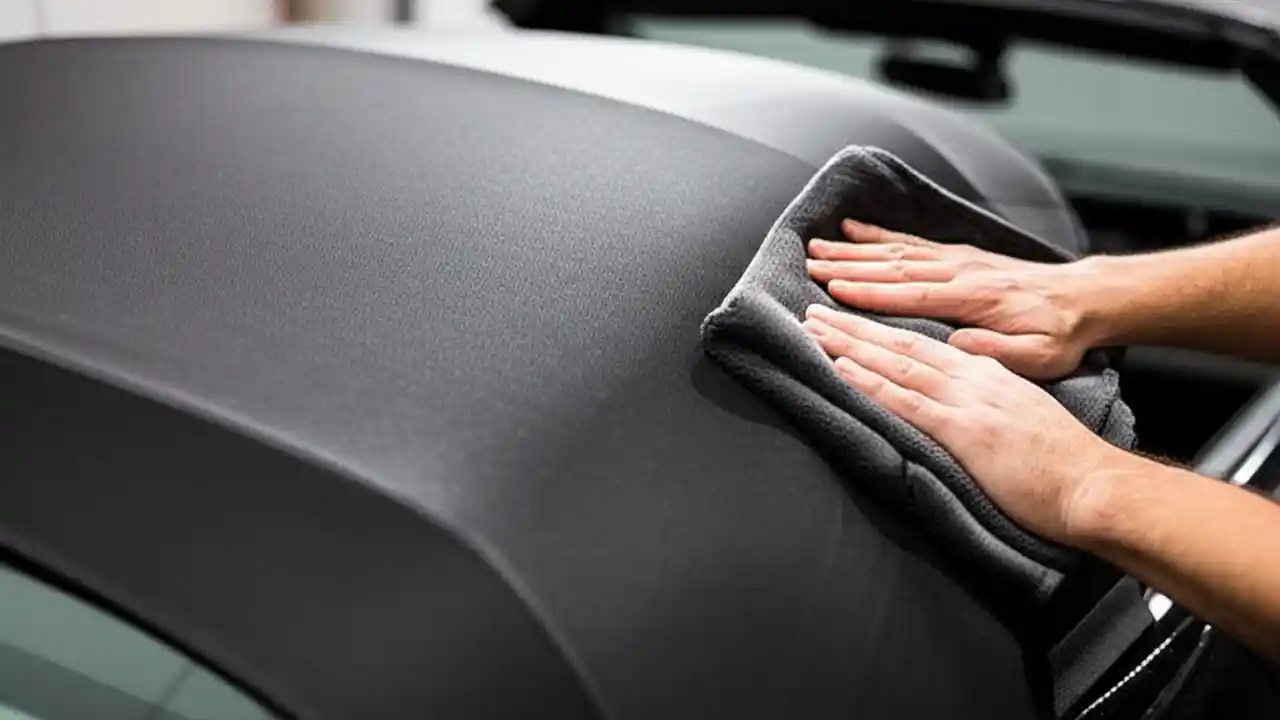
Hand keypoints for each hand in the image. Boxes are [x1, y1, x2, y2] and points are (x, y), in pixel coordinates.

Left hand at [801, 304, 1122, 543]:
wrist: (1092, 483)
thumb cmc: (1062, 461)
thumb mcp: (1020, 416)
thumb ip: (987, 402)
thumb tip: (957, 404)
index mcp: (988, 373)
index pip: (925, 344)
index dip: (883, 329)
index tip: (850, 317)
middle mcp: (974, 377)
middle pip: (902, 344)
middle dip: (854, 326)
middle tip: (814, 311)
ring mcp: (967, 401)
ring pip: (896, 362)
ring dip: (850, 344)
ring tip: (814, 328)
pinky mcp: (963, 430)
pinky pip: (906, 401)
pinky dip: (870, 382)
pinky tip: (842, 369)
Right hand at [806, 219, 1104, 379]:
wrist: (1082, 299)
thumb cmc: (1059, 334)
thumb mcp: (1041, 355)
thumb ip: (999, 351)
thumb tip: (957, 346)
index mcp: (974, 298)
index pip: (913, 294)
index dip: (872, 293)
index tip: (835, 291)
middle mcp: (959, 271)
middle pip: (894, 267)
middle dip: (849, 266)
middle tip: (810, 266)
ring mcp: (956, 259)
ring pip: (895, 251)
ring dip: (854, 249)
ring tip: (817, 247)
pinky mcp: (956, 255)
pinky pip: (910, 241)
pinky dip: (878, 233)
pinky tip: (853, 228)